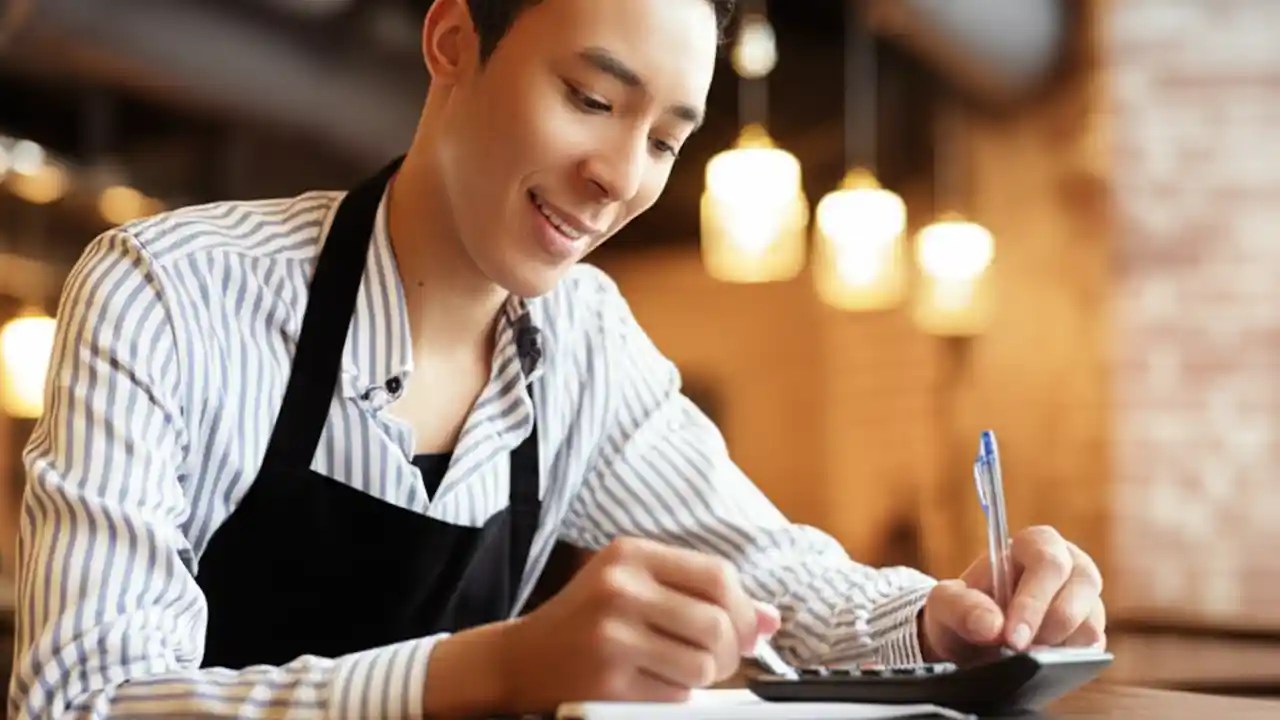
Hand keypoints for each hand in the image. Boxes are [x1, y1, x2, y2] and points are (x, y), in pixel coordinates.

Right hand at [429, 537, 781, 714]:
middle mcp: (620, 588)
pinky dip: (673, 695)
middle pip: (718, 622)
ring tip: (678, 670)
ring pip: (704, 664)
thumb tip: (770, 620)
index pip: (717, 575)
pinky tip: (647, 683)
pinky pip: (675, 695)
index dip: (742, 608)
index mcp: (630, 554)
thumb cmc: (586, 620)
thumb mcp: (635, 587)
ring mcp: (612, 635)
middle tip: (716, 660)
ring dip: (704, 677)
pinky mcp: (609, 681)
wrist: (520, 658)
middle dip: (730, 650)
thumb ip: (700, 594)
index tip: (742, 629)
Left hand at [919, 526, 1104, 664]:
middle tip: (1020, 652)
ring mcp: (1086, 599)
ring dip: (1058, 646)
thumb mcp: (945, 605)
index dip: (1033, 601)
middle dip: (1049, 626)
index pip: (1047, 561)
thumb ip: (961, 607)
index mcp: (1035, 544)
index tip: (1012, 639)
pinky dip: (1068, 660)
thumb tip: (993, 625)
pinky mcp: (1091, 631)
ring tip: (1025, 656)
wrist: (970, 640)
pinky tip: (1041, 663)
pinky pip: (1093, 648)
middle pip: (1082, 587)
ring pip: (1091, 622)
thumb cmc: (962, 610)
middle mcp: (1070, 565)